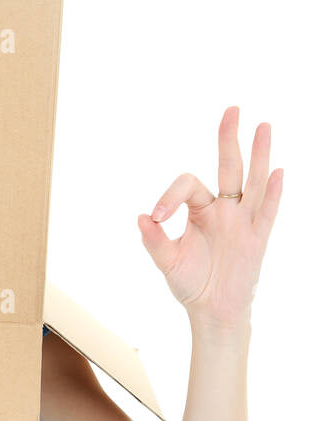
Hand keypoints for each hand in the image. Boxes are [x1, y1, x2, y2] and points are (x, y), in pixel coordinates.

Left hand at [138, 106, 282, 331]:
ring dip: (259, 155)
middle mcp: (224, 210)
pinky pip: (266, 212)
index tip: (158, 216)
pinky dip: (272, 194)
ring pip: (253, 182)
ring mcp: (243, 222)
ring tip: (263, 126)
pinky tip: (278, 172)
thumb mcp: (168, 263)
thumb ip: (155, 241)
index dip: (171, 196)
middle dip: (229, 139)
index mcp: (201, 210)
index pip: (188, 186)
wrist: (213, 311)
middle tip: (231, 109)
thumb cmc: (192, 283)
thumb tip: (142, 218)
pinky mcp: (257, 239)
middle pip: (229, 167)